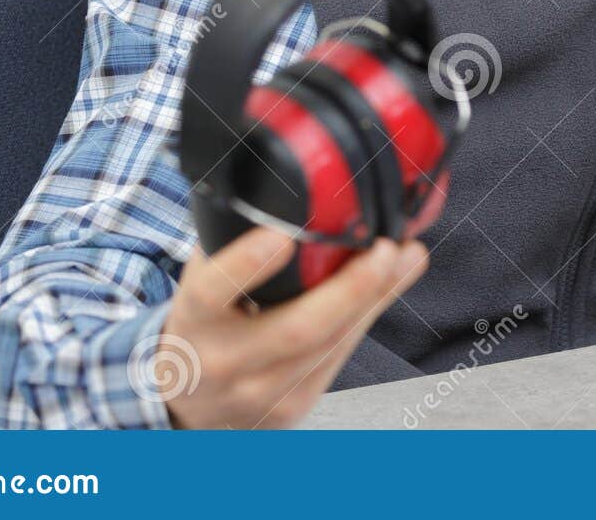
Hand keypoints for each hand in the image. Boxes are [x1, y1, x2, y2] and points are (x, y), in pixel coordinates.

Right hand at [155, 227, 426, 427]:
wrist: (189, 405)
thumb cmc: (204, 326)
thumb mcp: (202, 284)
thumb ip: (232, 243)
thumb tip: (287, 189)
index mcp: (193, 322)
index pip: (212, 292)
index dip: (245, 265)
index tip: (281, 236)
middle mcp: (224, 363)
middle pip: (295, 330)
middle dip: (350, 288)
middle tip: (385, 247)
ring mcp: (261, 394)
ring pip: (329, 345)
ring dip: (375, 297)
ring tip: (406, 256)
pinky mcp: (295, 407)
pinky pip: (339, 356)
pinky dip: (368, 314)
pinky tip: (391, 283)